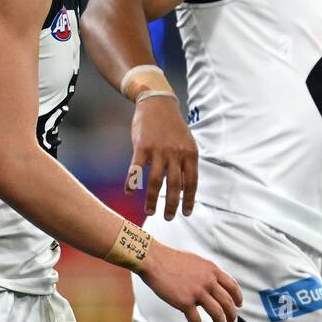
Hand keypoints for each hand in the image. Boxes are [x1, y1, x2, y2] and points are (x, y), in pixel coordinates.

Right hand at [128, 95, 197, 219]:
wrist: (158, 103)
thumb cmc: (173, 126)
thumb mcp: (187, 142)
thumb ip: (186, 162)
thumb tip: (185, 187)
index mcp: (190, 153)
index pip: (192, 181)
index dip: (189, 199)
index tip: (186, 213)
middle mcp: (176, 153)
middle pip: (175, 185)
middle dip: (172, 205)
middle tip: (168, 218)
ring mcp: (159, 150)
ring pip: (156, 181)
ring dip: (153, 199)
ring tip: (150, 212)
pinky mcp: (142, 146)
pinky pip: (136, 169)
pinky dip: (132, 183)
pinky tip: (130, 192)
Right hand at [138, 242, 241, 321]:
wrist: (155, 260)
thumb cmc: (172, 260)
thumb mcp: (197, 261)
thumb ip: (207, 273)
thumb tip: (212, 285)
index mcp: (212, 270)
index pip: (232, 286)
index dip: (238, 297)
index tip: (239, 304)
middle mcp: (208, 281)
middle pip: (227, 302)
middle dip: (232, 314)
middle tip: (232, 321)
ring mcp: (197, 292)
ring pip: (217, 313)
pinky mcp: (184, 302)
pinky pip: (196, 320)